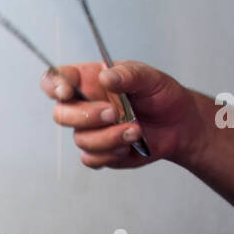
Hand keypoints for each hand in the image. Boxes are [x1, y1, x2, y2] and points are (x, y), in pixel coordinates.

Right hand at [40, 61, 208, 168]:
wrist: (179, 125)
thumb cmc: (161, 96)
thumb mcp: (150, 77)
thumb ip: (128, 74)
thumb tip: (106, 77)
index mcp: (89, 81)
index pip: (56, 79)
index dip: (53, 85)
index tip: (66, 92)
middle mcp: (84, 106)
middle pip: (61, 114)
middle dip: (86, 117)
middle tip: (114, 113)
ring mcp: (90, 131)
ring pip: (80, 139)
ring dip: (109, 137)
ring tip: (136, 130)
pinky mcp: (100, 152)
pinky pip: (91, 158)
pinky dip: (111, 153)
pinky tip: (129, 144)